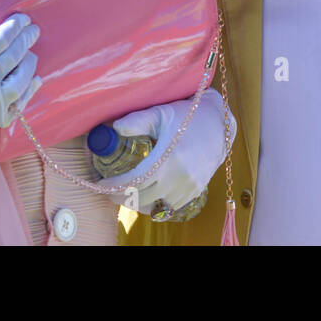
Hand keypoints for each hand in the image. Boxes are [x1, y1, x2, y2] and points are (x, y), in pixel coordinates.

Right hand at [0, 13, 41, 137]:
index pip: (5, 37)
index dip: (17, 26)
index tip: (24, 19)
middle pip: (16, 54)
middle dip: (27, 40)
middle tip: (34, 30)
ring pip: (22, 79)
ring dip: (29, 64)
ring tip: (32, 55)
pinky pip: (18, 104)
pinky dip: (28, 91)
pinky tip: (35, 81)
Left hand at [96, 90, 236, 211]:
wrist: (218, 125)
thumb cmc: (187, 116)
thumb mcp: (160, 113)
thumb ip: (137, 121)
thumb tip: (114, 128)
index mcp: (168, 158)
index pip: (133, 181)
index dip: (114, 186)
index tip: (102, 183)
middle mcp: (178, 176)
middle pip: (141, 198)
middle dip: (121, 196)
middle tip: (110, 189)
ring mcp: (188, 186)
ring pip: (155, 206)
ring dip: (137, 203)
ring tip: (127, 193)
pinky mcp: (195, 191)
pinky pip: (170, 207)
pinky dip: (156, 205)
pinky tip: (147, 196)